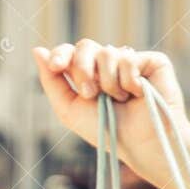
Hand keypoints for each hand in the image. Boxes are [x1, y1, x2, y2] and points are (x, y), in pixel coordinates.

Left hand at [34, 40, 189, 188]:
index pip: (69, 51)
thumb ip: (51, 80)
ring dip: (108, 83)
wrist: (139, 142)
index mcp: (87, 73)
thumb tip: (37, 50)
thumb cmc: (103, 129)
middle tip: (90, 94)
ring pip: (107, 52)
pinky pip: (129, 58)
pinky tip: (137, 95)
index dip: (61, 54)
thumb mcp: (68, 108)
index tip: (56, 66)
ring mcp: (130, 61)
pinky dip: (128, 81)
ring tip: (119, 100)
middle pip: (85, 46)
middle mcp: (108, 64)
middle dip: (82, 69)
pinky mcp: (152, 61)